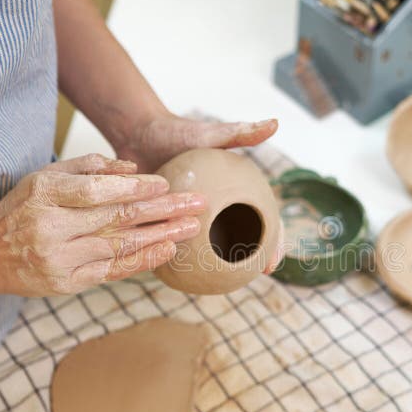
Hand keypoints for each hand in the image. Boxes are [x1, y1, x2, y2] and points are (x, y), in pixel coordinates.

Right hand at [0, 154, 205, 296]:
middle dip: (162, 210)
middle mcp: (51, 228)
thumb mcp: (45, 177)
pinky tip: (168, 249)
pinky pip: (113, 271)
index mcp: (44, 195)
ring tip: (192, 226)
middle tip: (196, 202)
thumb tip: (133, 168)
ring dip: (162, 235)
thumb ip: (87, 166)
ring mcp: (59, 259)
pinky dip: (143, 260)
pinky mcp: (67, 282)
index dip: (134, 189)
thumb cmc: (23, 208)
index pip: (97, 191)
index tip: (165, 185)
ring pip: (120, 245)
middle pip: (117, 218)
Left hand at [114, 112, 284, 273]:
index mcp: (234, 192)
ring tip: (219, 286)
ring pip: (210, 251)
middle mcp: (218, 209)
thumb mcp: (208, 135)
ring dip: (218, 269)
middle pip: (242, 239)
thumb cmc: (175, 131)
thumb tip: (274, 124)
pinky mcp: (163, 224)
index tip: (272, 263)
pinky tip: (177, 279)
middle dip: (252, 261)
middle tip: (254, 277)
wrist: (137, 134)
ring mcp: (191, 219)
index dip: (273, 242)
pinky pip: (174, 246)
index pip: (263, 220)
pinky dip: (179, 262)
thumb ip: (240, 133)